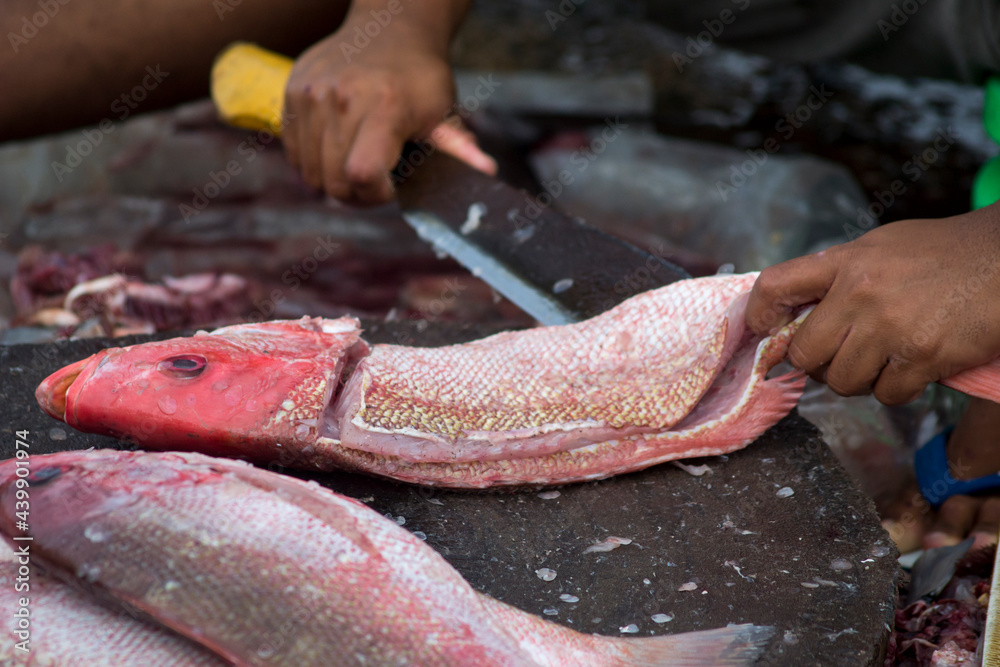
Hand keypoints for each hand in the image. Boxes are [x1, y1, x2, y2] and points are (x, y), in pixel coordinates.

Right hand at [283, 17, 494, 203]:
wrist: (389, 27)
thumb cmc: (421, 79)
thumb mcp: (444, 112)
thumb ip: (459, 149)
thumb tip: (487, 172)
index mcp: (385, 107)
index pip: (362, 174)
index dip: (375, 196)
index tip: (389, 189)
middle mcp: (342, 98)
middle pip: (334, 181)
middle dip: (356, 195)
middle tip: (375, 183)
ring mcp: (312, 94)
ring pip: (310, 171)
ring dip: (333, 180)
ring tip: (357, 162)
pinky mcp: (292, 92)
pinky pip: (294, 152)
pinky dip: (312, 162)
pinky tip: (336, 148)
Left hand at [744, 206, 999, 403]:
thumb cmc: (942, 254)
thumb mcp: (880, 247)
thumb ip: (838, 276)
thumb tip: (796, 314)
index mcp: (846, 261)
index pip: (776, 286)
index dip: (758, 315)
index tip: (760, 330)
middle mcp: (860, 293)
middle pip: (803, 353)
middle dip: (815, 364)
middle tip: (838, 356)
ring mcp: (890, 327)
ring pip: (841, 381)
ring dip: (857, 379)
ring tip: (880, 359)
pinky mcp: (923, 356)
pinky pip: (885, 394)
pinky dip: (895, 389)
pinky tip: (911, 367)